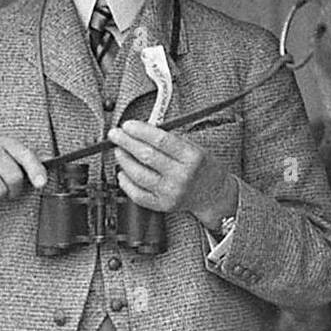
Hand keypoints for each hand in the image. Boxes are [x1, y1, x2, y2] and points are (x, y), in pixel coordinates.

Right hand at [0, 137, 47, 216]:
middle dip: (15, 190)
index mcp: (6, 143)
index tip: (41, 184)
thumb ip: (31, 162)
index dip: (35, 170)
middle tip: (11, 192)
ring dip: (1, 197)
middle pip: (14, 176)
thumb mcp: (13, 163)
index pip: (26, 155)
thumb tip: (51, 163)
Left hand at [107, 120, 237, 227]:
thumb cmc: (203, 168)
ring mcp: (171, 192)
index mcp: (192, 157)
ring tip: (119, 151)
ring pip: (138, 175)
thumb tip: (142, 130)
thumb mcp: (195, 147)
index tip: (127, 125)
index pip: (161, 140)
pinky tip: (123, 172)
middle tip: (115, 135)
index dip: (140, 131)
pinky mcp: (163, 205)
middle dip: (126, 142)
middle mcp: (182, 176)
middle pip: (146, 156)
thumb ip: (170, 139)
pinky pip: (138, 194)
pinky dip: (126, 182)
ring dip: (123, 160)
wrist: (214, 194)